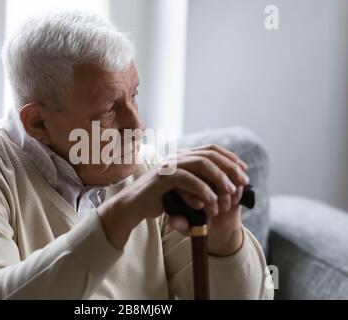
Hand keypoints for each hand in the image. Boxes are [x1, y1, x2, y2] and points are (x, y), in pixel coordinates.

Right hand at [97, 144, 248, 250]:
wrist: (135, 204)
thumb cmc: (161, 197)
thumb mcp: (183, 187)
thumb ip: (198, 181)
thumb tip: (225, 183)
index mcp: (183, 155)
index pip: (212, 149)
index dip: (230, 158)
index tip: (244, 170)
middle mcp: (177, 156)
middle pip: (210, 154)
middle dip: (230, 168)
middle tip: (243, 182)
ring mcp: (170, 165)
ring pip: (201, 163)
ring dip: (219, 178)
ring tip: (229, 192)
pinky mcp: (163, 177)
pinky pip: (187, 179)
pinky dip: (202, 190)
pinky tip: (210, 201)